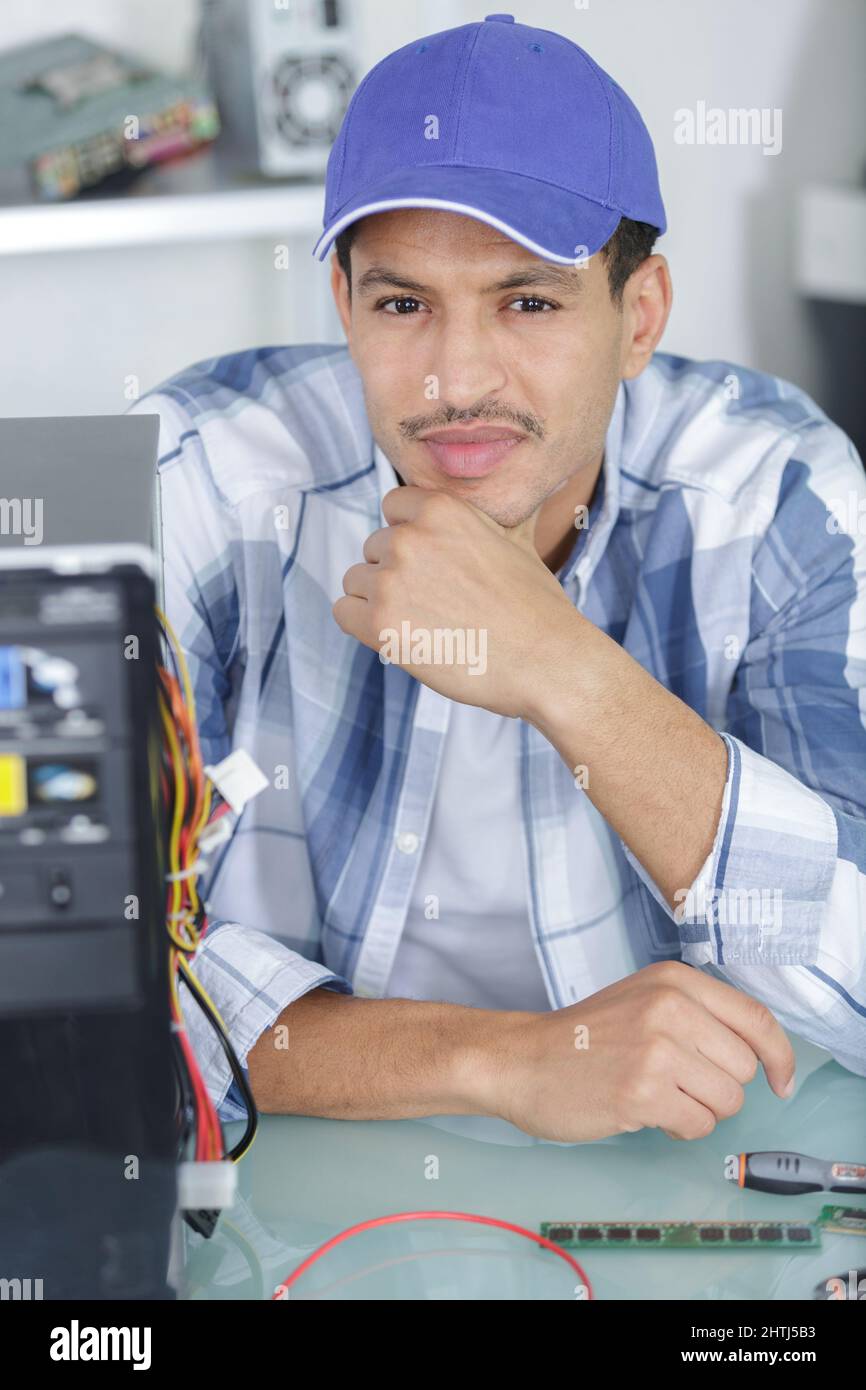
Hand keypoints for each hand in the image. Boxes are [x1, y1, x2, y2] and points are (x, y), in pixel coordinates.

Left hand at [332, 485, 579, 716]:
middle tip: (437, 603)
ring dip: (380, 602)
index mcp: (441, 510)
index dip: (410, 537)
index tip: (432, 565)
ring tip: (424, 623)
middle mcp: (410, 538)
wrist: (545, 660)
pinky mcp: (379, 623)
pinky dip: (364, 626)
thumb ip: (494, 514)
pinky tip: (400, 636)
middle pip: (373, 548)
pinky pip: (344, 612)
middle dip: (396, 573)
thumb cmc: (536, 605)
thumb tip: (544, 479)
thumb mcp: (517, 539)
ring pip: (356, 581)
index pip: (393, 508)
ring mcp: (391, 580)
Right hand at [473, 961, 795, 1141]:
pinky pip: (697, 1125)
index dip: (780, 1056)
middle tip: (676, 1082)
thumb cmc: (583, 1036)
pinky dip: (678, 1128)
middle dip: (718, 1086)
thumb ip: (697, 1013)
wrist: (520, 1059)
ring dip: (699, 1109)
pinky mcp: (642, 1092)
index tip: (782, 1080)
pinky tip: (644, 1111)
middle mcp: (670, 1008)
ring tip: (657, 1095)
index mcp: (675, 981)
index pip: (756, 1019)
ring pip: (727, 1101)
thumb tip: (760, 1054)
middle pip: (745, 1067)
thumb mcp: (643, 998)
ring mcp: (657, 1050)